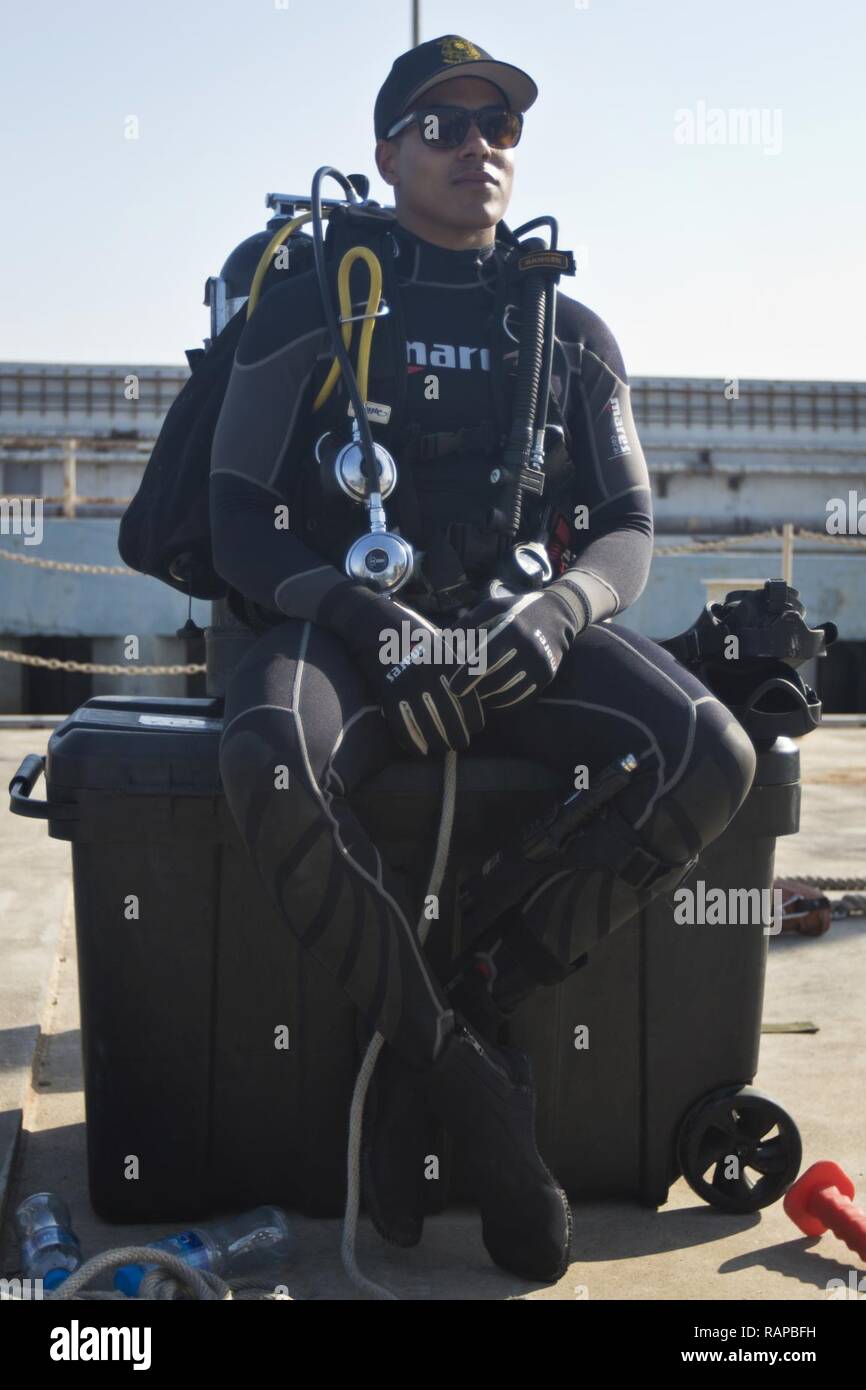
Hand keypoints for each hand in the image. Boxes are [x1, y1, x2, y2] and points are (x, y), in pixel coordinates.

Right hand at [376, 623, 484, 757]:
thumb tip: (476, 688)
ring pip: (431, 730)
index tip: (475, 727)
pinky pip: (405, 730)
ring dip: (440, 744)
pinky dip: (414, 745)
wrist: (374, 625)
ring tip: (443, 747)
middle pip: (453, 722)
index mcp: (449, 663)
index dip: (475, 721)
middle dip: (460, 737)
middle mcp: (432, 678)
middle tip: (460, 742)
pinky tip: (421, 749)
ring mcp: (409, 689)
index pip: (470, 704)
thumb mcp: (442, 641)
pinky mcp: (389, 697)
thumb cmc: (413, 633)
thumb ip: (459, 664)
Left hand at [451, 580, 587, 712]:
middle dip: (474, 690)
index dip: (466, 677)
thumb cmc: (514, 611)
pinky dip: (502, 703)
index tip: (453, 688)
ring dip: (487, 698)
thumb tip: (437, 646)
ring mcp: (540, 665)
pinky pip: (520, 699)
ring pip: (506, 693)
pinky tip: (492, 697)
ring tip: (475, 693)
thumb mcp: (489, 609)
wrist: (556, 616)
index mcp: (510, 628)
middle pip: (494, 681)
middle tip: (460, 693)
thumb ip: (464, 627)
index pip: (485, 660)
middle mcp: (528, 648)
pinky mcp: (546, 678)